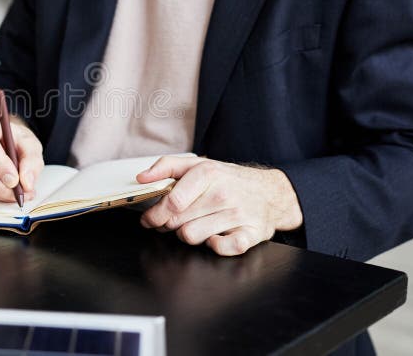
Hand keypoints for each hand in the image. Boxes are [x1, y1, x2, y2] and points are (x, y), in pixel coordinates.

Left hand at [137, 156, 302, 255]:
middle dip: (167, 224)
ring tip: (193, 225)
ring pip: (192, 236)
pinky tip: (213, 236)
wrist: (270, 192)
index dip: (155, 214)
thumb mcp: (198, 164)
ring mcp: (238, 214)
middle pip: (177, 221)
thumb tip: (142, 178)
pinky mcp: (251, 233)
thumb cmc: (228, 180)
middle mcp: (223, 194)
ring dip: (187, 234)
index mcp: (207, 174)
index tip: (150, 218)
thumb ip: (166, 166)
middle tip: (170, 221)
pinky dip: (214, 245)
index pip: (172, 202)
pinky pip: (222, 249)